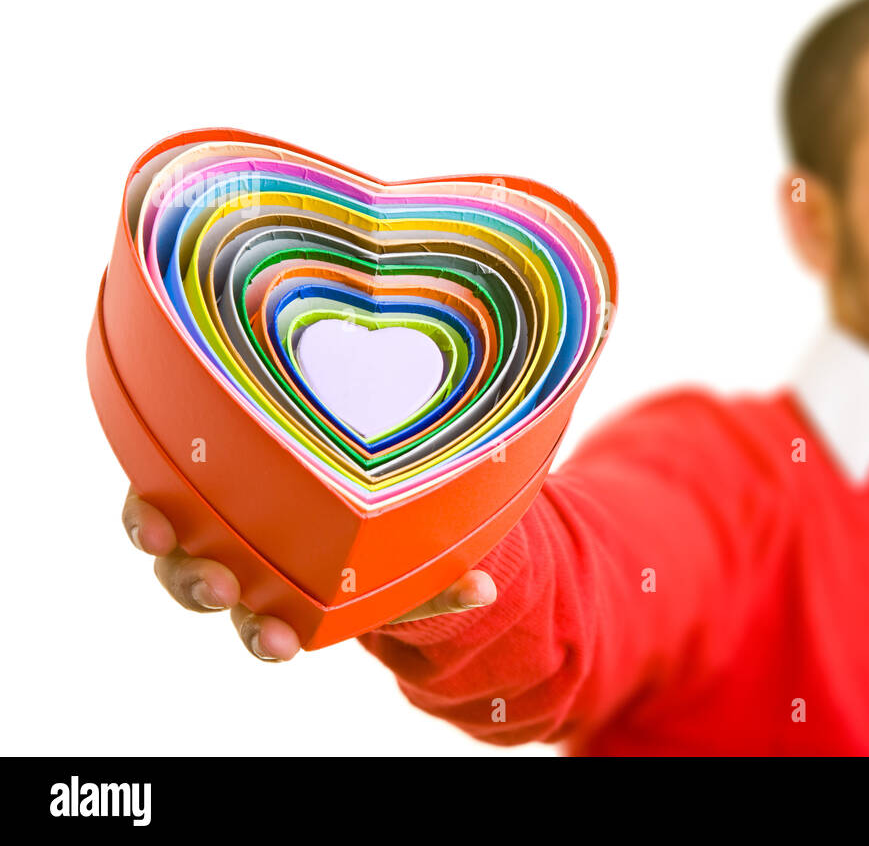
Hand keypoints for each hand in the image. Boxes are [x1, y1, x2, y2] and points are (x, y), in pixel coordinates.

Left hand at [121, 488, 497, 660]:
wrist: (329, 495)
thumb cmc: (366, 546)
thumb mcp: (404, 569)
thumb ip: (438, 584)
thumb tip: (485, 586)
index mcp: (277, 597)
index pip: (260, 627)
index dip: (261, 638)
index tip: (281, 644)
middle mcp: (229, 562)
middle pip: (195, 587)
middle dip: (201, 591)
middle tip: (224, 589)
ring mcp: (202, 518)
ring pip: (166, 539)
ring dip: (158, 541)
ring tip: (158, 533)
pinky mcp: (190, 471)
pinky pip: (157, 477)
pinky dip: (150, 479)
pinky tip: (161, 456)